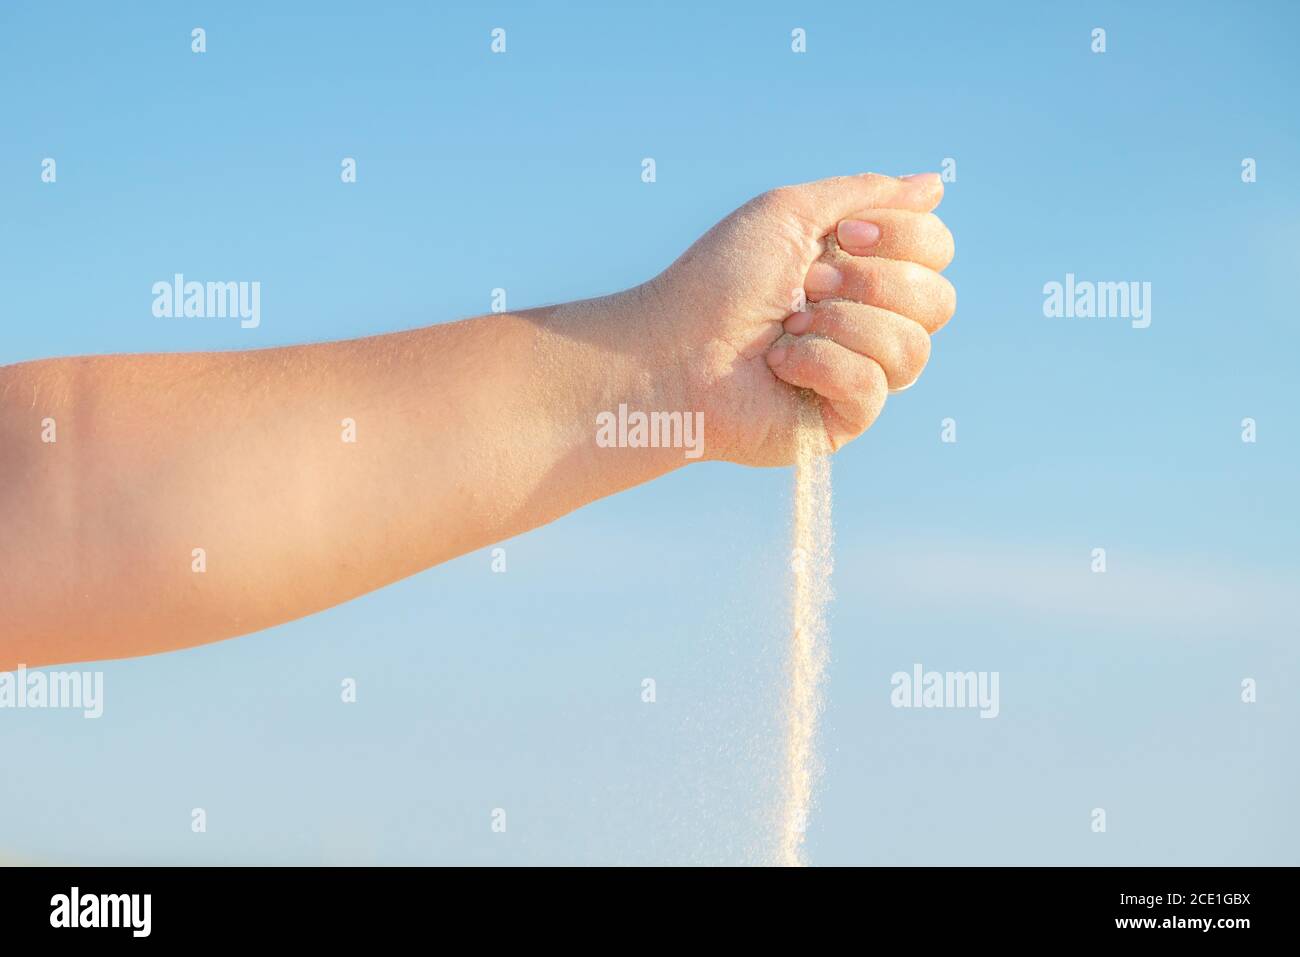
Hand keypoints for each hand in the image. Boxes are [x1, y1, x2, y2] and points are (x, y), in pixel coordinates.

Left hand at [640, 173, 954, 465]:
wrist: (673, 350)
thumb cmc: (718, 281)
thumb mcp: (789, 213)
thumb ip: (864, 194)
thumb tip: (935, 184)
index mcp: (863, 268)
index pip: (936, 250)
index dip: (904, 237)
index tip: (842, 236)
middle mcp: (871, 320)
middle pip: (939, 300)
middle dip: (872, 283)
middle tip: (807, 284)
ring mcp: (862, 372)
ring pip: (913, 347)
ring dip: (842, 326)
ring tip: (788, 326)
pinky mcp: (844, 419)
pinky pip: (873, 387)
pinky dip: (820, 366)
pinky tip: (780, 366)